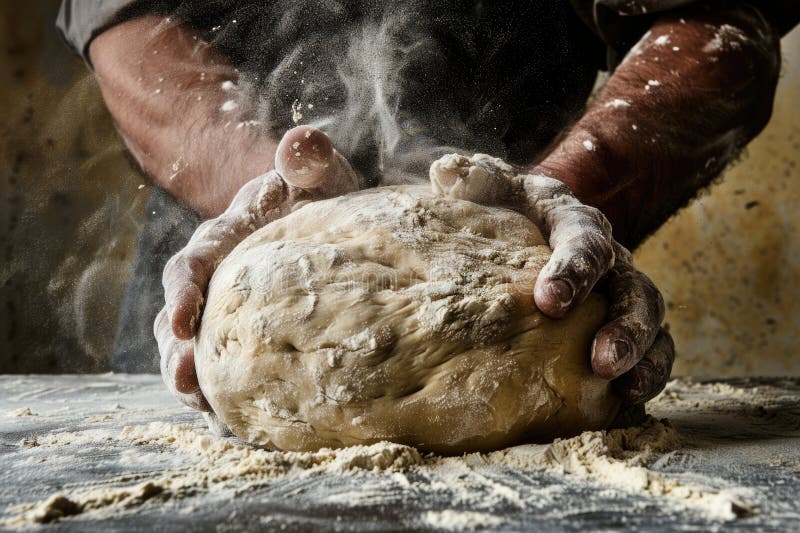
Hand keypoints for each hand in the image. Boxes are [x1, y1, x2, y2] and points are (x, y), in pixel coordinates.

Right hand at [155, 126, 359, 432]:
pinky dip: (232, 401)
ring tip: (209, 416)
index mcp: (226, 239)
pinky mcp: (248, 339)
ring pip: (197, 351)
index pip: (195, 262)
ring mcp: (228, 313)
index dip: (184, 290)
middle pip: (181, 319)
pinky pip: (230, 373)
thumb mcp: (317, 173)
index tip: (183, 319)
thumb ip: (307, 160)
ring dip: (198, 384)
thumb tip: (302, 142)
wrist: (321, 217)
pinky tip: (247, 431)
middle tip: (184, 383)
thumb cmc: (317, 195)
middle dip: (177, 351)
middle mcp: (217, 281)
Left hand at [430, 153, 673, 406]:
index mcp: (576, 222)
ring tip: (621, 389)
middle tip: (601, 361)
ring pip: (652, 322)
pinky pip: (654, 351)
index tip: (548, 301)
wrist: (541, 221)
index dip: (573, 270)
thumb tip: (442, 171)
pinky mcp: (626, 324)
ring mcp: (623, 292)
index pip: (585, 240)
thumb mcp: (495, 186)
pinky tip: (625, 404)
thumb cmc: (512, 210)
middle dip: (623, 326)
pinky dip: (648, 376)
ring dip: (642, 357)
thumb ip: (475, 180)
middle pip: (633, 288)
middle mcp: (611, 258)